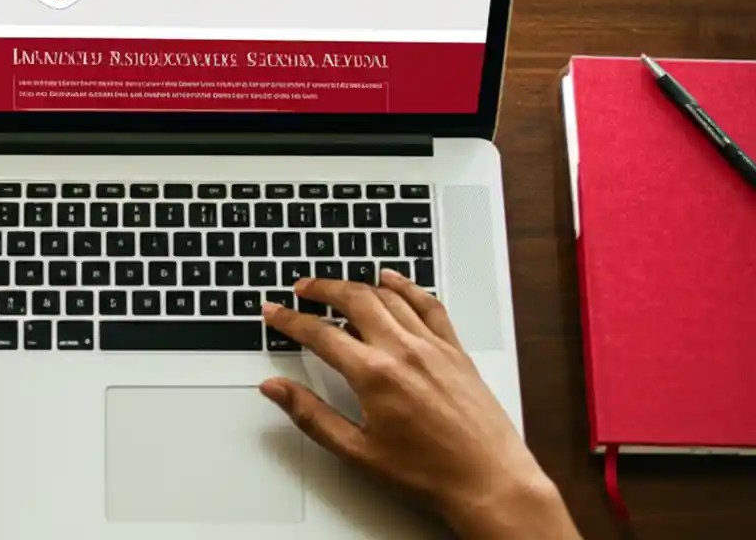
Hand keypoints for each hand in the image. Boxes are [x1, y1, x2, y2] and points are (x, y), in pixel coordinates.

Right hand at [260, 271, 578, 539]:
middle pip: (354, 299)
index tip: (274, 312)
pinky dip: (406, 287)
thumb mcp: (358, 451)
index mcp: (375, 375)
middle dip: (322, 289)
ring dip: (358, 285)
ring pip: (389, 296)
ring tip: (338, 286)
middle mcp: (404, 351)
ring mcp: (433, 346)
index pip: (320, 334)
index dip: (290, 320)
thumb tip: (277, 390)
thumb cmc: (429, 472)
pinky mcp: (456, 350)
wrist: (488, 481)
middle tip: (302, 289)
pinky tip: (393, 281)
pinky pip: (428, 305)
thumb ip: (311, 415)